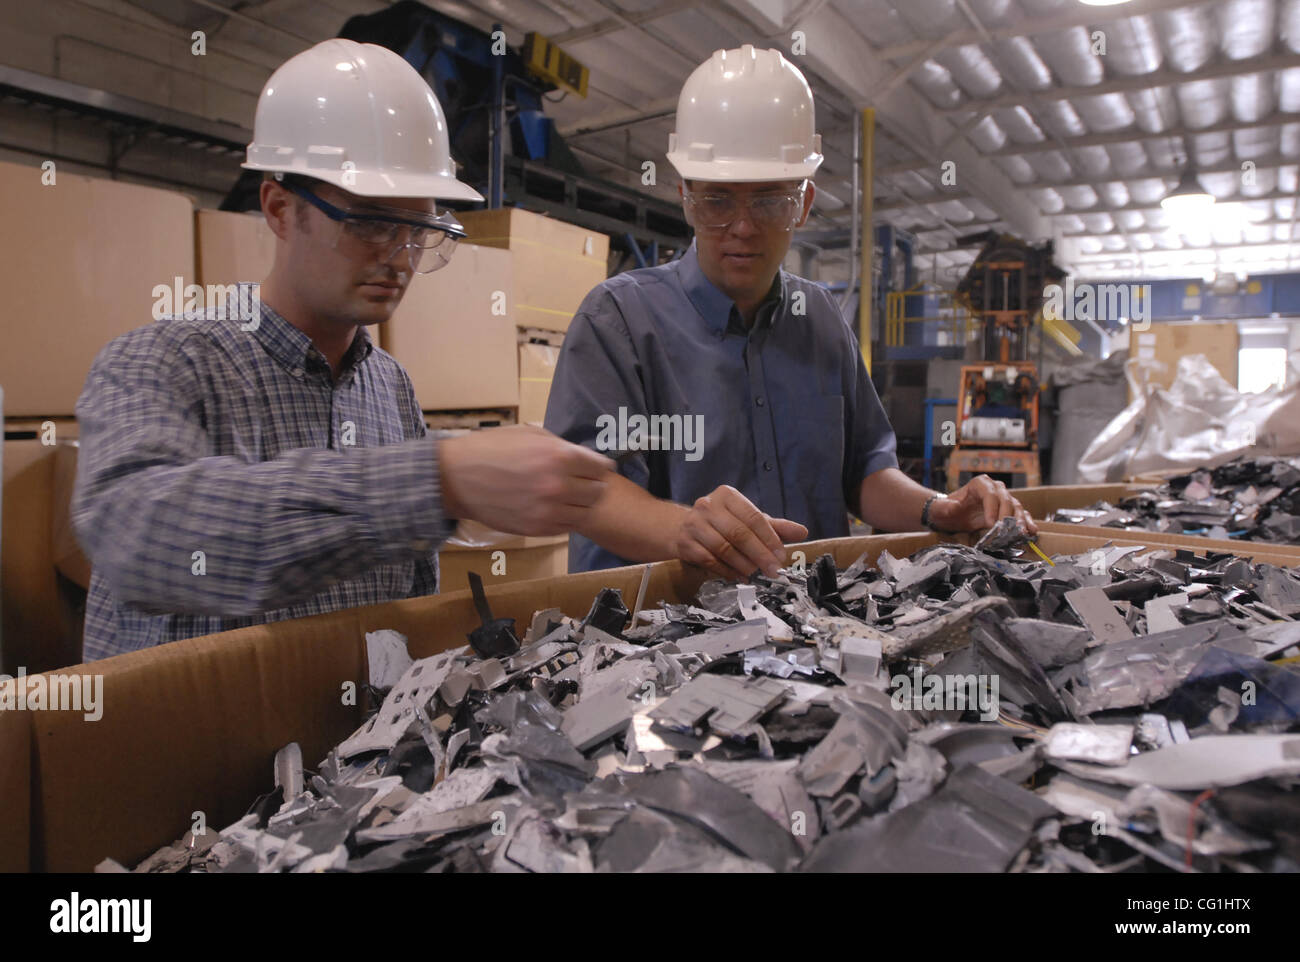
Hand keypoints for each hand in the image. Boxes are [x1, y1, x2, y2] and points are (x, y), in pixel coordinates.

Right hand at [439, 426, 613, 535]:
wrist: (457, 477)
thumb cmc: (491, 449)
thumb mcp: (530, 434)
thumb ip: (561, 446)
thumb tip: (584, 457)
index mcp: (560, 456)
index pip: (602, 467)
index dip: (598, 467)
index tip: (593, 468)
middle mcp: (559, 485)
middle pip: (597, 492)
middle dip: (591, 486)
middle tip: (580, 483)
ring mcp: (548, 511)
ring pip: (585, 513)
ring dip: (579, 505)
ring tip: (565, 497)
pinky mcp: (536, 529)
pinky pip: (565, 527)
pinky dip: (563, 518)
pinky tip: (551, 508)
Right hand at [672, 484, 807, 580]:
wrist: (683, 528)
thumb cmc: (721, 522)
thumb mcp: (748, 519)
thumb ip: (775, 526)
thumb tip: (802, 532)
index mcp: (727, 495)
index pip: (753, 517)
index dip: (769, 538)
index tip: (781, 555)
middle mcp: (708, 506)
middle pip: (739, 533)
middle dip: (760, 554)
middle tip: (773, 570)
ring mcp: (694, 524)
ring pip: (724, 548)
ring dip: (744, 564)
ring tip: (756, 573)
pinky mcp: (686, 543)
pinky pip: (710, 560)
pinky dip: (727, 571)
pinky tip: (739, 575)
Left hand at [931, 475, 1036, 534]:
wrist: (952, 515)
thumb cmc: (947, 510)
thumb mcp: (942, 508)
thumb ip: (945, 507)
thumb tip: (953, 507)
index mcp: (980, 483)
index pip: (989, 494)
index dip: (992, 508)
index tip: (991, 524)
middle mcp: (994, 488)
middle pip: (1006, 500)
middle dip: (1009, 516)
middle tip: (1009, 531)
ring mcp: (1003, 499)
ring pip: (1016, 507)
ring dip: (1021, 521)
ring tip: (1022, 533)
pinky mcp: (1007, 511)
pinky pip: (1020, 515)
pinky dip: (1026, 523)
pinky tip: (1031, 532)